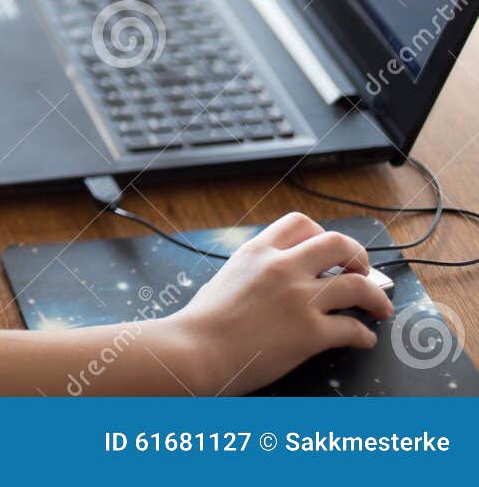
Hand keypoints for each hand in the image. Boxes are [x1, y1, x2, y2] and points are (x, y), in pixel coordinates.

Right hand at [162, 212, 394, 394]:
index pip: (301, 223)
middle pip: (338, 244)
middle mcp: (282, 268)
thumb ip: (254, 272)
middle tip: (362, 272)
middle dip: (358, 257)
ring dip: (376, 297)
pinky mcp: (310, 332)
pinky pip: (352, 329)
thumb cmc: (201, 322)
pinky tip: (364, 339)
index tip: (328, 251)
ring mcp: (299, 299)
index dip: (322, 235)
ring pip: (358, 286)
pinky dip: (364, 335)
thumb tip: (270, 281)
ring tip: (380, 307)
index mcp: (258, 252)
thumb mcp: (226, 278)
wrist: (194, 351)